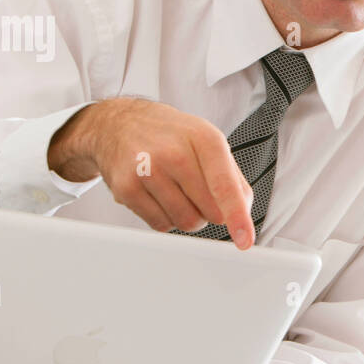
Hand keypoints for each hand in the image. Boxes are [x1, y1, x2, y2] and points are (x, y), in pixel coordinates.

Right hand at [49, 97, 257, 248]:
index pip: (225, 186)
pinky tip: (158, 195)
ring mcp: (147, 170)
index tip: (244, 240)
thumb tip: (243, 213)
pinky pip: (160, 225)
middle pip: (208, 212)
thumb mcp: (206, 140)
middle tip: (199, 193)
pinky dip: (165, 217)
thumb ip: (231, 176)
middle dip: (211, 212)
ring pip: (185, 222)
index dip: (237, 217)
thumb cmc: (168, 134)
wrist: (118, 123)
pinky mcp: (126, 188)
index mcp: (203, 138)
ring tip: (177, 191)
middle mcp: (174, 153)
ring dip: (187, 216)